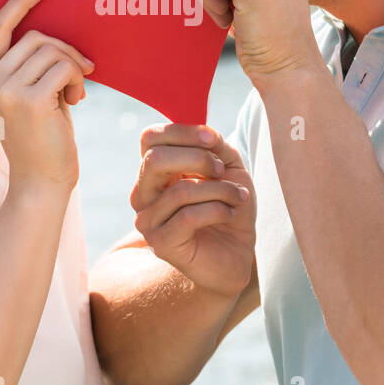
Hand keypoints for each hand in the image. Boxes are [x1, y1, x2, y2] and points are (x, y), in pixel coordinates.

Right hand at [0, 0, 92, 195]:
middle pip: (35, 36)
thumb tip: (56, 35)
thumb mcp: (31, 96)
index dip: (20, 2)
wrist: (41, 184)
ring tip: (74, 94)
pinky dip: (78, 80)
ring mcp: (6, 90)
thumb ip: (33, 67)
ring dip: (73, 68)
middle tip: (80, 75)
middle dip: (65, 50)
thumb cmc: (43, 139)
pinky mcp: (29, 100)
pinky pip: (65, 67)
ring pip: (52, 50)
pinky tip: (76, 102)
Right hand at [130, 123, 255, 299]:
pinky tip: (230, 214)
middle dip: (197, 158)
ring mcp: (148, 220)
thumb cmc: (229, 206)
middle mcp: (144, 194)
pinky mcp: (161, 243)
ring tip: (239, 197)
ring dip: (220, 190)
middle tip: (222, 170)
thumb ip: (214, 146)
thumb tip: (205, 133)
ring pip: (181, 190)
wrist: (237, 253)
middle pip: (155, 159)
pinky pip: (188, 216)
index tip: (213, 140)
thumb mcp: (227, 167)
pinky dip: (218, 210)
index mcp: (155, 172)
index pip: (150, 138)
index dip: (182, 131)